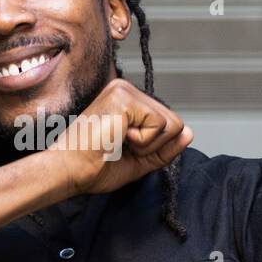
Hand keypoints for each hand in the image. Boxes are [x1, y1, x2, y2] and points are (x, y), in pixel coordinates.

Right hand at [43, 77, 192, 196]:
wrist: (70, 170)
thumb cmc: (94, 167)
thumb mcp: (139, 160)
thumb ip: (165, 148)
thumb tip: (190, 133)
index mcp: (126, 102)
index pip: (166, 123)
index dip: (153, 146)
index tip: (122, 149)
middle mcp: (126, 90)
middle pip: (174, 122)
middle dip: (154, 145)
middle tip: (121, 147)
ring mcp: (125, 91)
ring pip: (172, 124)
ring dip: (149, 144)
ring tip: (119, 142)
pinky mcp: (126, 98)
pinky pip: (161, 125)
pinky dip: (144, 142)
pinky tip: (119, 138)